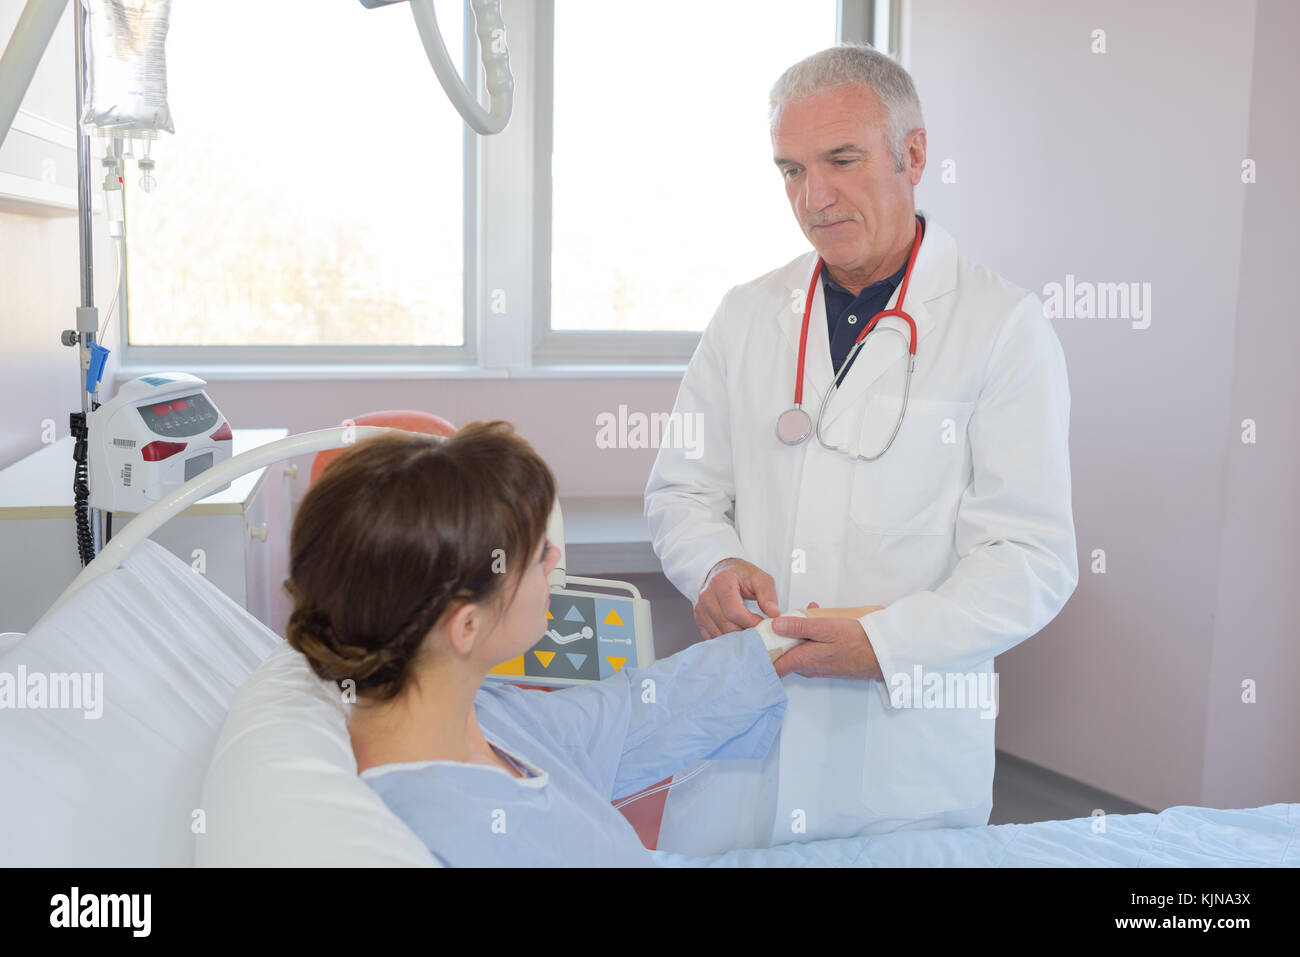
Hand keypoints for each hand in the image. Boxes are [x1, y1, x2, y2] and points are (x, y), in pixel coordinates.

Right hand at [694, 557, 779, 638]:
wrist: (722, 572)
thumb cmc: (742, 576)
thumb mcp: (760, 578)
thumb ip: (768, 595)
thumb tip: (774, 614)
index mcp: (721, 582)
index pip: (734, 612)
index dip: (751, 622)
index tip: (763, 624)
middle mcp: (706, 596)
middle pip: (727, 626)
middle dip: (746, 633)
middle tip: (759, 632)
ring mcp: (700, 609)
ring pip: (720, 634)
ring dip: (737, 639)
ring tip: (750, 633)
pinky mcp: (699, 619)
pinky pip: (712, 637)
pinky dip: (727, 641)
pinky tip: (738, 635)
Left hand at [769, 605, 884, 679]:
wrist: (882, 654)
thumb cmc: (855, 641)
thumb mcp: (825, 627)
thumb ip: (799, 626)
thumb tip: (775, 625)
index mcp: (802, 661)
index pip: (773, 664)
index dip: (761, 653)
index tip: (754, 639)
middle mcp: (808, 668)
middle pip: (783, 656)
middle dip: (778, 638)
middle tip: (778, 619)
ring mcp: (818, 668)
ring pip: (797, 651)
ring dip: (795, 634)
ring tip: (802, 613)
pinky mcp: (827, 664)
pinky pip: (810, 650)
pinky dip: (808, 637)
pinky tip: (817, 620)